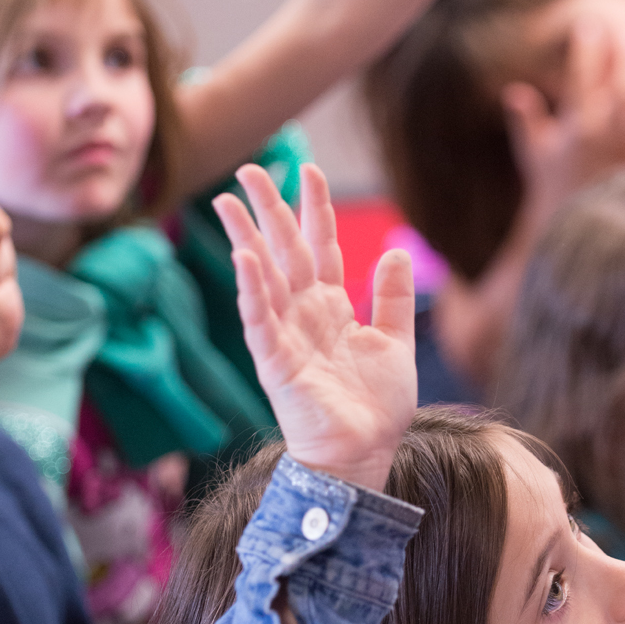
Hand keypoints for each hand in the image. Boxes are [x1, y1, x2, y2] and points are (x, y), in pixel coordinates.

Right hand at [214, 163, 415, 492]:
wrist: (364, 454)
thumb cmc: (375, 407)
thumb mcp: (394, 343)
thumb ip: (393, 299)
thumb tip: (395, 253)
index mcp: (332, 307)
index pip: (319, 246)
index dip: (314, 209)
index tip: (307, 170)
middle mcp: (304, 315)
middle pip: (284, 251)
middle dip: (268, 209)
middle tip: (249, 169)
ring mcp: (287, 337)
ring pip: (263, 278)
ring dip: (247, 239)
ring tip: (229, 202)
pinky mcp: (276, 364)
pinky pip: (261, 321)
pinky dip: (252, 291)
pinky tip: (244, 259)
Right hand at [501, 15, 624, 223]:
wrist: (574, 223)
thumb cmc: (551, 183)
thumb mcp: (532, 150)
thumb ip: (525, 119)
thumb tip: (513, 90)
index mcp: (576, 127)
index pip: (580, 79)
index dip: (585, 49)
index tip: (589, 23)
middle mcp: (604, 134)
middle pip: (622, 85)